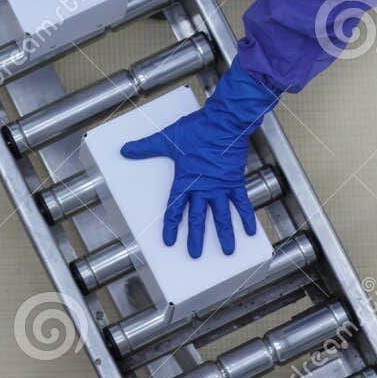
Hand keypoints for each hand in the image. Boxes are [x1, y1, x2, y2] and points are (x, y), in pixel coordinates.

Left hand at [120, 60, 278, 256]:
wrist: (224, 122)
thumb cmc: (197, 129)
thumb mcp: (167, 138)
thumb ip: (146, 147)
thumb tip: (125, 150)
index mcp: (185, 180)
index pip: (175, 208)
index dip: (171, 226)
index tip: (168, 242)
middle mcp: (203, 188)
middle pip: (197, 218)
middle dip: (195, 238)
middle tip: (195, 255)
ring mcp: (221, 186)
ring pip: (222, 216)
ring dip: (224, 234)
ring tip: (228, 252)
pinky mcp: (236, 181)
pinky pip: (242, 203)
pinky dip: (247, 218)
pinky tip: (251, 232)